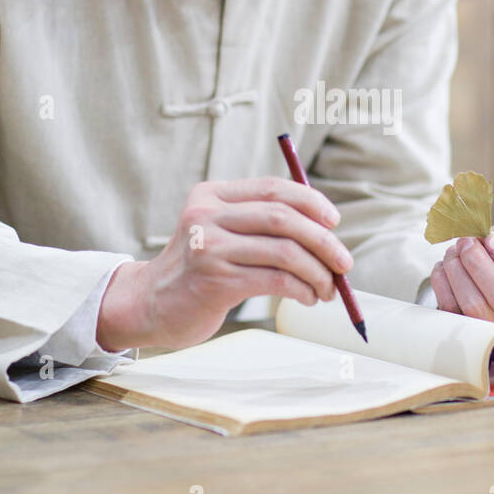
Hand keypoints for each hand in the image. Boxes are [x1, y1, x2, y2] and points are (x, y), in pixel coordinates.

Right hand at [96, 176, 352, 351]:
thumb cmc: (198, 270)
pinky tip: (307, 298)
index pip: (273, 188)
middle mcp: (207, 215)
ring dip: (317, 272)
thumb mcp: (220, 233)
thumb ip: (259, 224)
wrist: (149, 304)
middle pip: (283, 218)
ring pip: (284, 252)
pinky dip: (301, 289)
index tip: (334, 221)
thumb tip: (326, 230)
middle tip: (344, 263)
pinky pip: (275, 280)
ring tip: (328, 289)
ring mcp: (209, 247)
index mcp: (211, 195)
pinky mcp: (215, 281)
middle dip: (323, 240)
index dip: (311, 202)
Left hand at [430, 233, 493, 344]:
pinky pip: (453, 311)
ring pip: (475, 306)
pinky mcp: (470, 340)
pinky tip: (445, 267)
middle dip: (479, 264)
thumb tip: (488, 241)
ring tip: (454, 252)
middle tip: (466, 241)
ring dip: (458, 272)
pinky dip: (444, 283)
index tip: (491, 239)